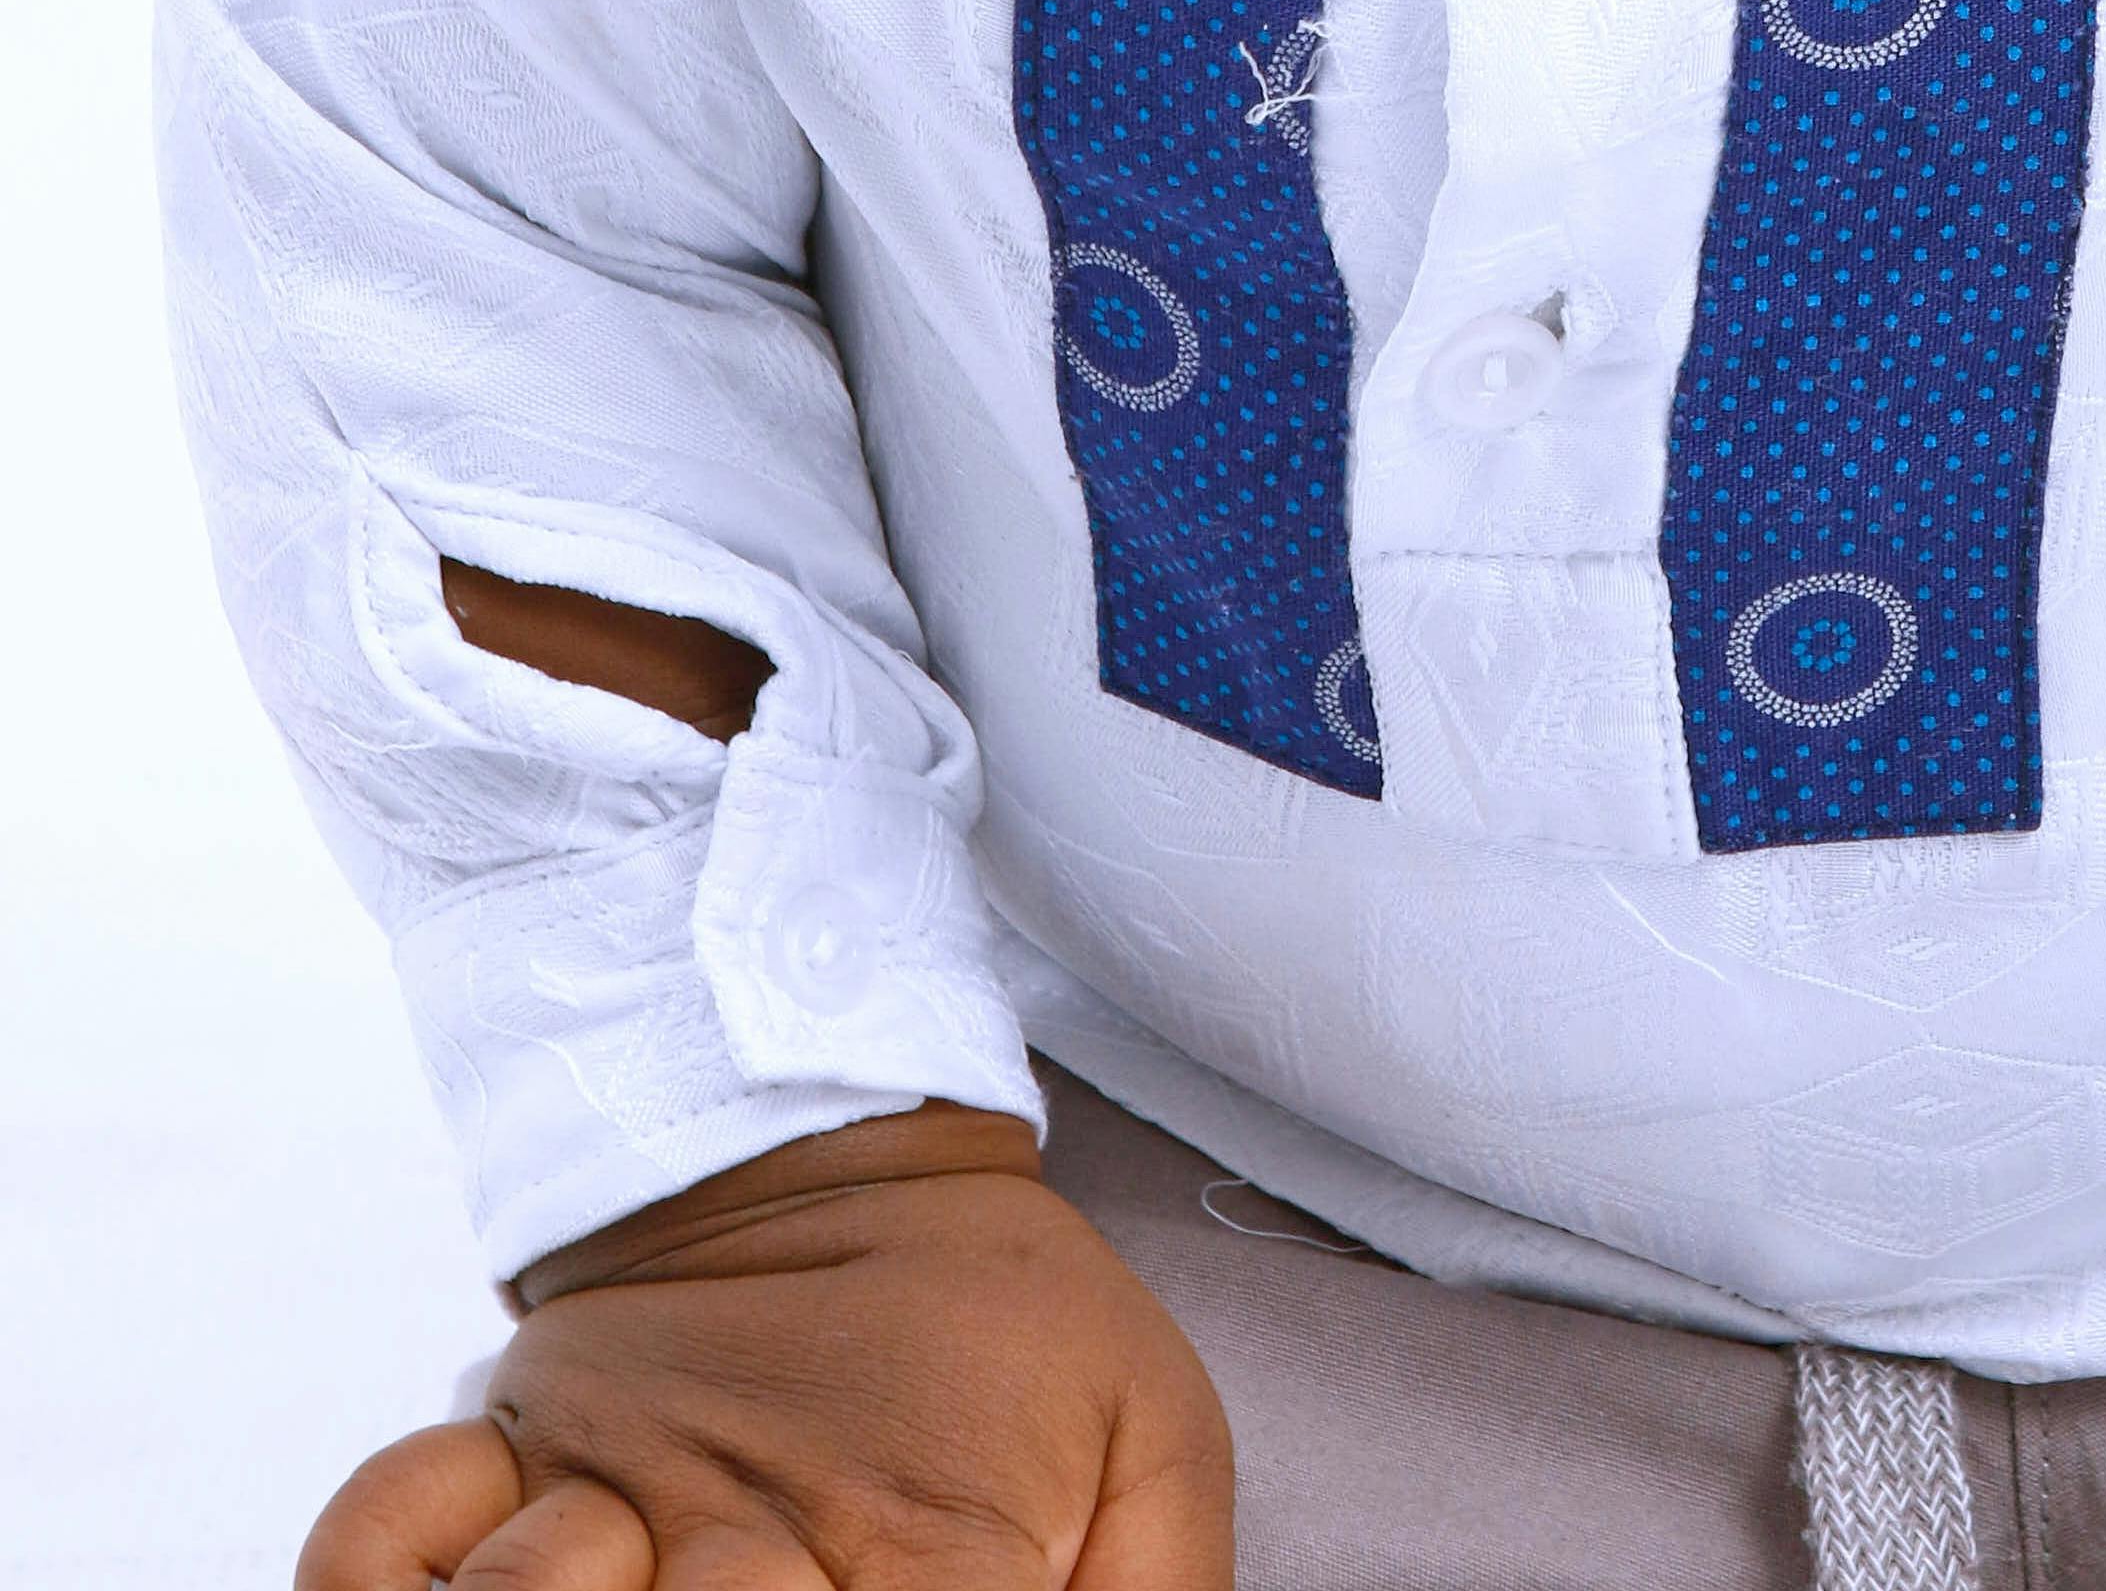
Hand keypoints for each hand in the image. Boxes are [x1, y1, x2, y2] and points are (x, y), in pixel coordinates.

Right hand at [300, 1104, 1233, 1588]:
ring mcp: (612, 1487)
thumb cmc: (1003, 1315)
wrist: (844, 1141)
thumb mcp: (1152, 1433)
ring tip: (625, 1586)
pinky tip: (472, 1587)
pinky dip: (381, 1579)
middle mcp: (754, 1527)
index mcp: (930, 1542)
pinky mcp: (508, 1453)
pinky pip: (372, 1543)